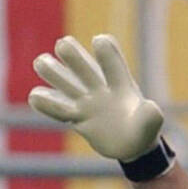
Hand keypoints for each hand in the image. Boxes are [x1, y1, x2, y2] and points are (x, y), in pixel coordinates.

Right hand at [28, 34, 163, 161]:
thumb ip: (150, 117)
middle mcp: (100, 88)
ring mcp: (86, 101)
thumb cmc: (143, 131)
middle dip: (72, 55)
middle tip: (63, 47)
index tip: (98, 42)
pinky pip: (57, 108)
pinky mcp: (76, 117)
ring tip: (42, 63)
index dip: (105, 50)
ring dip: (52, 71)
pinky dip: (45, 102)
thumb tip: (151, 108)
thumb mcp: (150, 126)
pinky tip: (36, 96)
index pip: (111, 60)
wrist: (131, 146)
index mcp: (120, 84)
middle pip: (82, 65)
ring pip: (65, 81)